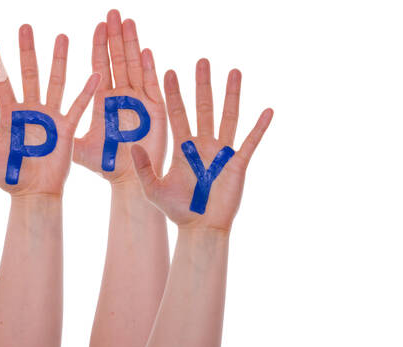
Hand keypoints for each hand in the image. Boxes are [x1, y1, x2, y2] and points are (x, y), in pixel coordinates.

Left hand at [0, 25, 99, 196]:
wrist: (33, 195)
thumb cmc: (8, 178)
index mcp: (8, 114)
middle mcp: (30, 110)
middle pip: (28, 74)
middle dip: (27, 50)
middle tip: (25, 26)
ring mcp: (50, 117)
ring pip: (55, 83)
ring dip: (59, 60)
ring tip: (62, 37)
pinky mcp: (66, 130)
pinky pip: (78, 108)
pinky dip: (86, 92)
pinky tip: (95, 74)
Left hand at [74, 9, 167, 183]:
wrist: (128, 184)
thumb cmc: (106, 167)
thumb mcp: (73, 148)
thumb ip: (59, 132)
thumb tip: (28, 127)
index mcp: (98, 101)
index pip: (93, 66)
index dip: (91, 46)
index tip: (92, 25)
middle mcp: (118, 97)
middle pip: (114, 59)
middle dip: (112, 36)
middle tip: (111, 12)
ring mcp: (137, 102)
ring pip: (133, 67)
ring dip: (130, 43)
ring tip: (126, 21)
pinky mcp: (153, 113)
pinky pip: (151, 88)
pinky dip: (149, 70)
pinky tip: (146, 51)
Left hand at [129, 60, 273, 230]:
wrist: (200, 229)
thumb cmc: (177, 211)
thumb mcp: (153, 189)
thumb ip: (145, 168)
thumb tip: (134, 147)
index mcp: (182, 147)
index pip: (177, 113)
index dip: (173, 93)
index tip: (168, 71)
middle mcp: (202, 144)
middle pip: (203, 107)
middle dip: (202, 85)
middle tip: (202, 61)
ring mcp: (221, 152)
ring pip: (228, 116)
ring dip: (232, 95)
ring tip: (234, 71)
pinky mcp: (237, 163)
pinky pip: (250, 141)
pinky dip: (260, 127)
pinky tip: (268, 110)